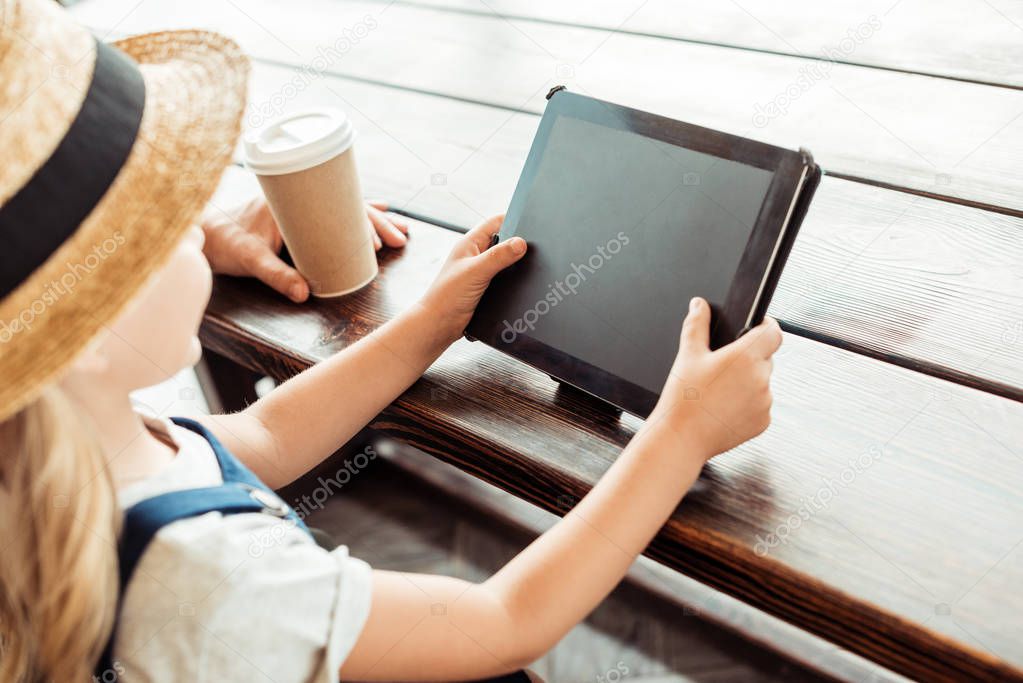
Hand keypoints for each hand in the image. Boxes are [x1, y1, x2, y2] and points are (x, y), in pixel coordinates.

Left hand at [200, 197, 409, 302]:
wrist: (202, 234)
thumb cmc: (223, 243)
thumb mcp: (251, 261)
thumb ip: (278, 276)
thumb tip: (306, 294)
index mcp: (293, 201)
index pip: (338, 207)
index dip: (362, 221)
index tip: (377, 242)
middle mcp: (301, 200)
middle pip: (349, 206)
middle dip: (379, 222)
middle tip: (402, 237)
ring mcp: (303, 208)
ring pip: (346, 210)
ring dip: (374, 220)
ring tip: (400, 232)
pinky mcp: (301, 218)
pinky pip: (335, 215)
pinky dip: (357, 219)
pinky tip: (373, 220)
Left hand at [418, 214, 526, 343]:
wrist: (440, 325)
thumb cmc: (446, 296)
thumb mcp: (475, 271)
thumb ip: (498, 256)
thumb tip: (521, 243)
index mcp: (470, 243)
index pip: (495, 222)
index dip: (512, 220)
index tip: (531, 225)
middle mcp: (475, 255)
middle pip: (503, 241)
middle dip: (517, 244)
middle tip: (533, 249)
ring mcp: (481, 272)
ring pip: (505, 261)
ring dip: (515, 264)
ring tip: (527, 267)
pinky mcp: (485, 288)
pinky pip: (504, 278)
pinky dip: (512, 280)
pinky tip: (520, 284)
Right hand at [650, 297, 781, 459]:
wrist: (681, 438)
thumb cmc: (683, 399)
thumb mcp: (687, 355)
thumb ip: (696, 324)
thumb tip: (699, 305)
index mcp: (745, 356)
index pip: (773, 332)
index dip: (765, 326)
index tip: (756, 327)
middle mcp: (760, 378)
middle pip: (765, 357)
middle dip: (748, 358)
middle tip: (722, 367)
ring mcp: (764, 402)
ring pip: (762, 382)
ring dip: (748, 382)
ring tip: (720, 390)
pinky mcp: (763, 422)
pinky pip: (760, 405)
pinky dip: (747, 403)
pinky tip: (724, 406)